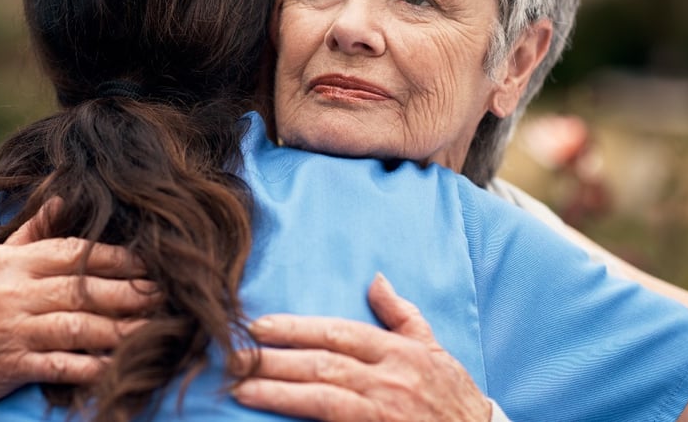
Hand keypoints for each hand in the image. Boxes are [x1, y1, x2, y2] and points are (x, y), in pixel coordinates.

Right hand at [0, 198, 156, 406]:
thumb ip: (31, 232)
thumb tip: (63, 199)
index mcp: (9, 261)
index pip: (72, 252)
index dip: (116, 258)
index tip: (149, 262)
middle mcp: (10, 291)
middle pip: (82, 288)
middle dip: (129, 292)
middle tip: (163, 294)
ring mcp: (10, 329)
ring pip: (78, 326)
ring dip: (121, 329)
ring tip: (153, 328)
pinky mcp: (10, 365)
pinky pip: (61, 364)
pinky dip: (92, 366)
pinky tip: (117, 364)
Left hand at [232, 274, 490, 421]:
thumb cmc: (454, 398)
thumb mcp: (435, 349)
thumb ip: (402, 315)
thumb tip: (376, 279)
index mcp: (399, 352)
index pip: (338, 333)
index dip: (296, 328)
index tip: (258, 326)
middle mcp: (392, 380)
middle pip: (323, 364)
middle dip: (274, 359)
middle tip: (232, 355)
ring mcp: (386, 413)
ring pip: (324, 398)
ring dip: (278, 392)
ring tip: (240, 388)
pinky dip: (305, 421)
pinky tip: (275, 418)